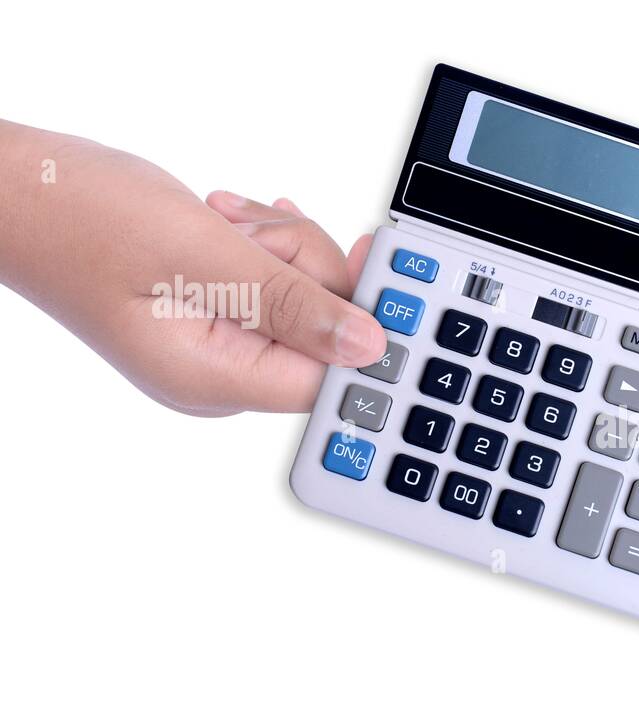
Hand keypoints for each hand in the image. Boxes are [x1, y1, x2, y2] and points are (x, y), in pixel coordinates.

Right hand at [0, 120, 385, 414]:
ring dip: (276, 245)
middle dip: (304, 264)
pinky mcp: (215, 315)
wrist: (14, 188)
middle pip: (323, 331)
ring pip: (302, 296)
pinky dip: (261, 245)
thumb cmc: (79, 217)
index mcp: (215, 380)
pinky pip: (273, 283)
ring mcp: (217, 347)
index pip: (331, 376)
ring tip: (220, 221)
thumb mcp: (200, 254)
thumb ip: (289, 303)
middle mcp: (221, 376)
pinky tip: (224, 221)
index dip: (362, 321)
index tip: (375, 263)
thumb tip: (368, 346)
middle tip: (253, 229)